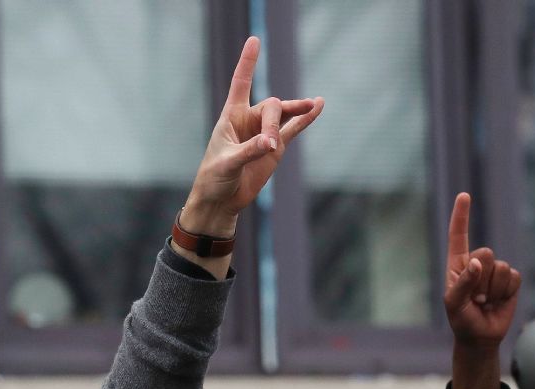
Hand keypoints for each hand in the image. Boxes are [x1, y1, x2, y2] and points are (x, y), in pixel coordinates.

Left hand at [181, 37, 323, 237]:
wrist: (221, 201)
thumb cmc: (214, 179)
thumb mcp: (227, 164)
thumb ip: (249, 151)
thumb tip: (271, 142)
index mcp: (230, 117)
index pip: (241, 84)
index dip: (248, 62)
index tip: (254, 40)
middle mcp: (248, 120)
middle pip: (271, 106)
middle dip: (274, 123)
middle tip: (269, 145)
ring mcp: (264, 133)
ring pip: (285, 114)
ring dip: (298, 111)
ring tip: (313, 106)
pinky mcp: (275, 147)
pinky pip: (294, 128)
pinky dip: (306, 118)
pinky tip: (319, 106)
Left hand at [444, 192, 520, 349]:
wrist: (480, 336)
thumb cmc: (461, 319)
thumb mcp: (454, 303)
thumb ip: (463, 283)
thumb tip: (476, 262)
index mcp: (457, 264)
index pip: (458, 236)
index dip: (461, 216)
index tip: (464, 195)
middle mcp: (476, 263)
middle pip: (485, 253)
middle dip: (480, 278)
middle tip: (474, 296)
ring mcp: (493, 272)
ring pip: (500, 268)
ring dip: (492, 289)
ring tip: (483, 301)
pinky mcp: (510, 281)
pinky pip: (513, 278)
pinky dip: (505, 292)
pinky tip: (497, 302)